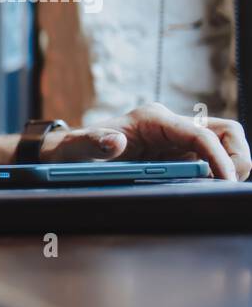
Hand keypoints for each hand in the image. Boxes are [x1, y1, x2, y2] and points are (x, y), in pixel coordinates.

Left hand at [42, 102, 250, 180]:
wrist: (71, 151)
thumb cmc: (75, 147)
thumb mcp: (78, 146)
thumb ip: (94, 142)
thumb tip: (115, 143)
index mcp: (153, 119)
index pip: (199, 134)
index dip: (217, 156)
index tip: (225, 178)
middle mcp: (170, 125)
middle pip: (224, 131)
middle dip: (236, 155)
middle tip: (230, 182)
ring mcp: (176, 139)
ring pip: (222, 144)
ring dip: (230, 163)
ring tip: (222, 186)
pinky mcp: (176, 153)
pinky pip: (209, 159)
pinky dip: (217, 171)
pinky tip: (209, 187)